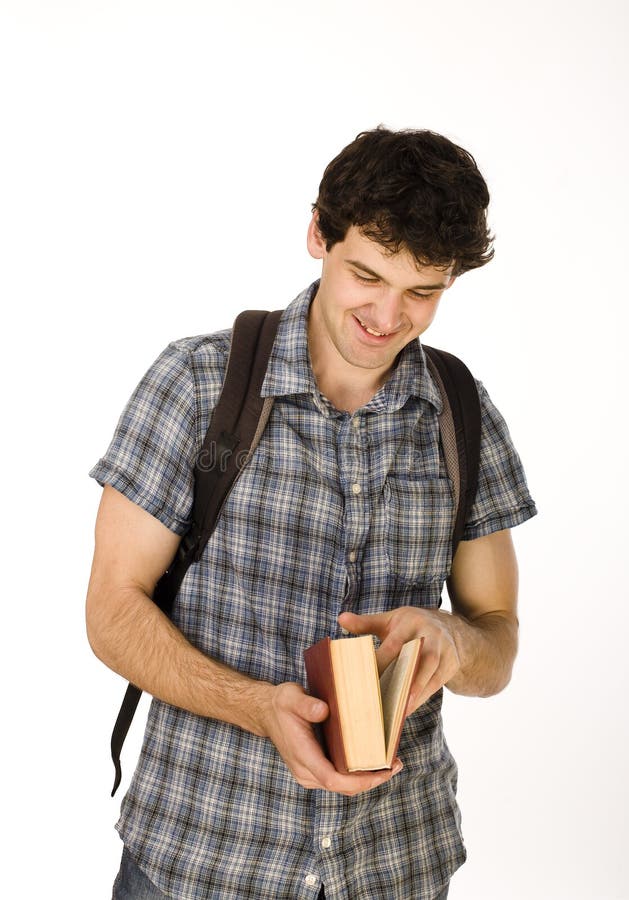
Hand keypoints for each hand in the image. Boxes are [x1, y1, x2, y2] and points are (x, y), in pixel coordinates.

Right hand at [256, 681, 402, 794]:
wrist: (267, 713)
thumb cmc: (281, 704)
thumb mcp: (291, 697)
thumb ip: (306, 705)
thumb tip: (324, 711)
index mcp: (302, 756)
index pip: (333, 779)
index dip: (359, 781)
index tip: (382, 772)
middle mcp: (306, 772)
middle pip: (343, 787)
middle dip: (371, 781)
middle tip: (397, 765)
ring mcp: (310, 774)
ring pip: (343, 786)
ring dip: (367, 779)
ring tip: (392, 763)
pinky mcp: (316, 770)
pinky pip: (340, 779)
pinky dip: (358, 774)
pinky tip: (374, 761)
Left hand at [338, 607, 461, 714]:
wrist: (449, 628)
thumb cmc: (410, 626)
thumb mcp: (390, 620)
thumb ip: (365, 623)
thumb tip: (341, 618)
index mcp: (411, 621)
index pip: (395, 642)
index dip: (382, 660)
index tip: (368, 676)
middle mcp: (430, 634)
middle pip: (419, 656)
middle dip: (405, 677)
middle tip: (387, 698)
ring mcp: (444, 649)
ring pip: (431, 671)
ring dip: (416, 691)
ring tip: (400, 711)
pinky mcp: (451, 664)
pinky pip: (438, 682)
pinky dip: (423, 696)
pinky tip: (409, 708)